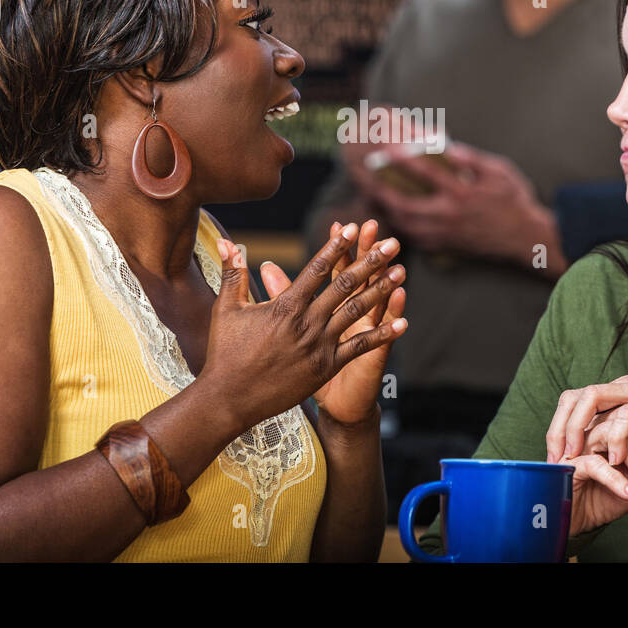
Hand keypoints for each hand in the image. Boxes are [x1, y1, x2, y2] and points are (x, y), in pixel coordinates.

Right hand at [201, 223, 406, 429]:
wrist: (229, 399)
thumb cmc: (225, 354)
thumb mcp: (227, 309)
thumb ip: (234, 273)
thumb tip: (227, 241)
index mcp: (285, 305)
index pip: (317, 269)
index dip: (337, 246)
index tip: (354, 228)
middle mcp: (306, 322)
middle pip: (344, 285)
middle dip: (371, 261)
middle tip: (392, 243)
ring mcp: (319, 346)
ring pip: (356, 311)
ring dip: (381, 290)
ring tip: (401, 271)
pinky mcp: (325, 368)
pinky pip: (359, 348)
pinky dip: (382, 335)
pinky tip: (401, 323)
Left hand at [351, 139, 557, 267]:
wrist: (527, 237)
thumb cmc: (515, 200)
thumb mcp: (500, 171)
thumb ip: (472, 158)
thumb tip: (447, 146)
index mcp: (462, 193)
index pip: (426, 173)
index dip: (404, 159)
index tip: (386, 148)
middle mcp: (449, 215)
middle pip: (405, 204)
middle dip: (382, 191)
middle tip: (367, 178)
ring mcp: (446, 234)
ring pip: (406, 225)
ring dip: (387, 210)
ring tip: (375, 195)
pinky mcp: (446, 246)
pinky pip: (415, 239)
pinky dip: (401, 227)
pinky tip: (394, 217)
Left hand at [546, 351, 627, 470]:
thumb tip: (626, 457)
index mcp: (617, 392)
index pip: (575, 401)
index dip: (560, 425)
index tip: (557, 456)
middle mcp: (620, 386)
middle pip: (574, 397)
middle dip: (559, 428)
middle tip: (558, 459)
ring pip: (590, 399)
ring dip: (578, 428)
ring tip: (577, 457)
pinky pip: (626, 415)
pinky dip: (616, 437)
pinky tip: (615, 459)